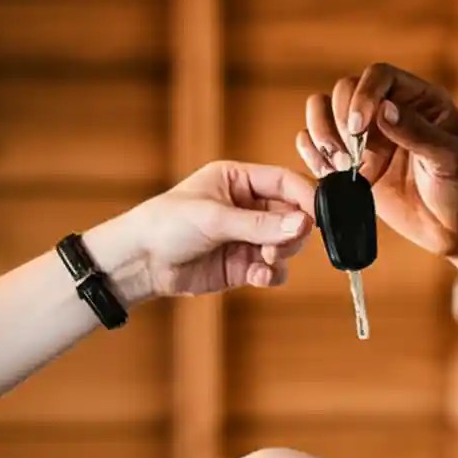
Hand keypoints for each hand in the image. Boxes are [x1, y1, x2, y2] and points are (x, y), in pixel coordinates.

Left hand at [84, 161, 316, 306]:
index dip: (306, 197)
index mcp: (239, 180)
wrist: (139, 263)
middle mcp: (248, 206)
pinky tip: (258, 277)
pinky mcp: (243, 264)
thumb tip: (303, 224)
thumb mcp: (214, 218)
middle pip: (293, 216)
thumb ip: (260, 224)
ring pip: (286, 245)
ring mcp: (247, 237)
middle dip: (292, 233)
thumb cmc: (165, 224)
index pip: (286, 182)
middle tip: (279, 246)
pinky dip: (270, 274)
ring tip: (262, 261)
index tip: (318, 218)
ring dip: (281, 254)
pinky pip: (272, 269)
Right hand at [295, 63, 457, 259]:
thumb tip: (382, 109)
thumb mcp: (451, 159)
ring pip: (324, 113)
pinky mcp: (356, 166)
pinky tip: (330, 175)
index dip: (363, 94)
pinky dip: (314, 156)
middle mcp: (391, 111)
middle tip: (352, 157)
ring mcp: (371, 139)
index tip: (358, 127)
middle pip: (345, 91)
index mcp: (420, 100)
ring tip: (342, 166)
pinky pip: (319, 148)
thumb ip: (417, 133)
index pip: (379, 76)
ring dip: (322, 134)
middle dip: (340, 120)